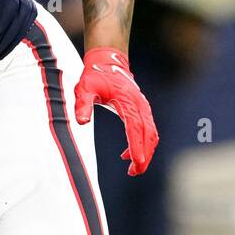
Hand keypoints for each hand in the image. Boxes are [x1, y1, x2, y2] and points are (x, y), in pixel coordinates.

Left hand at [74, 47, 158, 175]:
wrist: (108, 62)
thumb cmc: (94, 76)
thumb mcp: (84, 89)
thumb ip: (83, 105)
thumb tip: (82, 122)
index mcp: (127, 101)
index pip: (135, 128)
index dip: (137, 146)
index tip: (137, 162)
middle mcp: (139, 105)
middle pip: (148, 134)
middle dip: (144, 155)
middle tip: (135, 172)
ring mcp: (143, 107)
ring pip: (151, 133)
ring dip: (146, 151)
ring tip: (134, 168)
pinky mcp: (143, 110)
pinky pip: (148, 130)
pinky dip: (143, 144)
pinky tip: (128, 154)